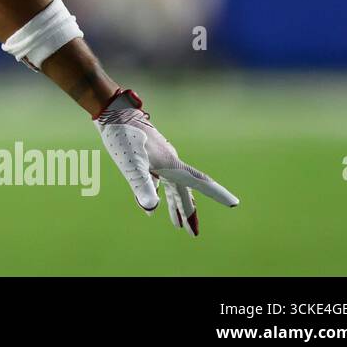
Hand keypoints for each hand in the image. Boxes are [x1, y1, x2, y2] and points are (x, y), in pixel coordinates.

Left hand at [95, 89, 238, 235]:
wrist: (112, 112)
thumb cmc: (123, 136)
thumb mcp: (130, 163)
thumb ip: (141, 186)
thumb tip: (150, 210)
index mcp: (171, 165)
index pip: (199, 183)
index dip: (217, 194)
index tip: (234, 203)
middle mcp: (170, 162)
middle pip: (185, 191)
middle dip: (188, 213)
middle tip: (192, 234)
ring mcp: (160, 158)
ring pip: (173, 186)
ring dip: (175, 205)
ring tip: (177, 224)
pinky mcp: (148, 156)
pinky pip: (159, 180)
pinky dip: (159, 194)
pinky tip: (152, 204)